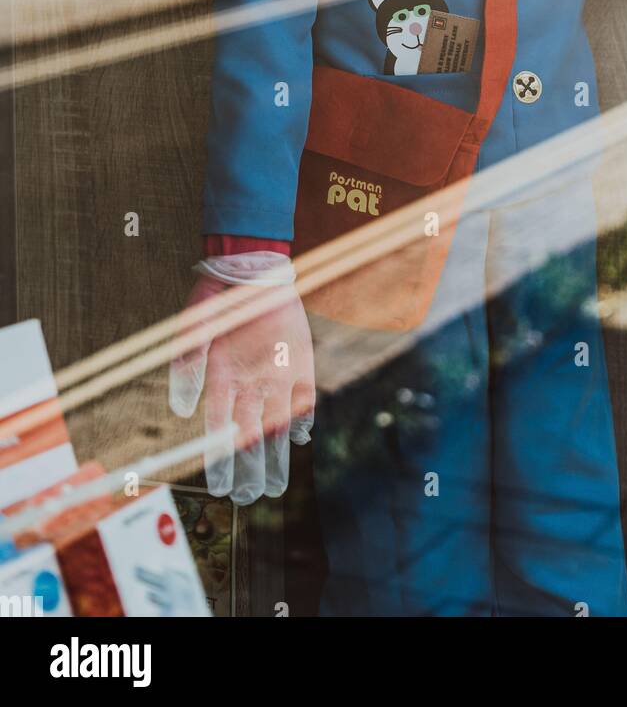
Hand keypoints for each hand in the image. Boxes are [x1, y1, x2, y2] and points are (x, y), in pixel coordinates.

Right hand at [169, 257, 314, 504]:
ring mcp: (276, 378)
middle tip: (251, 496)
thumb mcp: (194, 330)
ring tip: (274, 487)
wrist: (253, 271)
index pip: (219, 432)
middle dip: (250, 469)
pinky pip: (303, 399)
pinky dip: (302, 418)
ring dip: (276, 456)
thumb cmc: (218, 301)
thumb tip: (181, 410)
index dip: (219, 461)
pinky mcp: (300, 365)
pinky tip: (300, 437)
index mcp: (221, 382)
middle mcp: (249, 387)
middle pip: (250, 437)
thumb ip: (188, 367)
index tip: (220, 489)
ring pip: (277, 427)